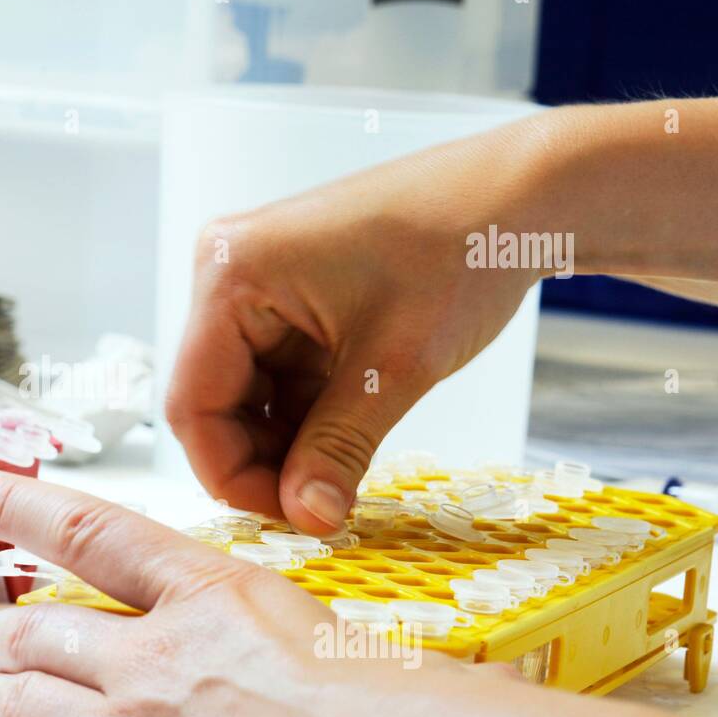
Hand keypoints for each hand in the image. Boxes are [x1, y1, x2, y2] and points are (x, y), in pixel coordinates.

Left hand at [0, 470, 700, 716]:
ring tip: (8, 716)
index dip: (15, 503)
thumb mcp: (305, 633)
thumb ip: (228, 624)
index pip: (85, 530)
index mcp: (204, 596)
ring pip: (9, 700)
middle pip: (29, 633)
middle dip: (13, 648)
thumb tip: (204, 640)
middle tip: (18, 662)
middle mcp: (147, 657)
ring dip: (1, 706)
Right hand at [165, 118, 553, 532]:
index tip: (286, 517)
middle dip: (263, 458)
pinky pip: (278, 372)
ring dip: (289, 440)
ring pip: (248, 392)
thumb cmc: (463, 249)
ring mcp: (258, 281)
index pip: (194, 401)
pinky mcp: (289, 294)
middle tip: (317, 507)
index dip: (230, 472)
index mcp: (232, 274)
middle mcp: (228, 272)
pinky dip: (308, 413)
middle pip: (215, 398)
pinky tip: (347, 435)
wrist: (523, 196)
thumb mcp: (395, 367)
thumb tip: (308, 520)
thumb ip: (338, 448)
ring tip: (342, 473)